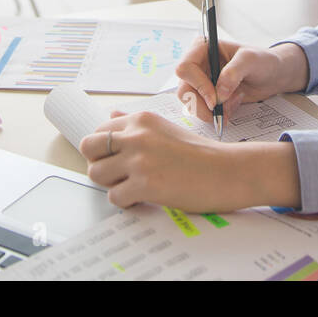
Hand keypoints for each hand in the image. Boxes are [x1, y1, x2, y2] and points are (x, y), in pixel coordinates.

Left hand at [79, 109, 240, 211]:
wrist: (228, 171)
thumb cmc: (201, 154)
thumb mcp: (165, 129)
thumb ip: (136, 125)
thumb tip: (110, 114)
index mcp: (142, 119)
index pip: (99, 130)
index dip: (104, 149)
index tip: (117, 159)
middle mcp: (137, 135)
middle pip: (89, 148)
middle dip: (99, 163)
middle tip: (119, 174)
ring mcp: (140, 160)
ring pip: (97, 174)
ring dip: (111, 184)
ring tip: (134, 186)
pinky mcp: (145, 184)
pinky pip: (114, 196)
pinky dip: (126, 201)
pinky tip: (144, 197)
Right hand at [173, 37, 304, 124]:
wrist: (273, 75)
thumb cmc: (262, 60)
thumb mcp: (250, 60)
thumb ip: (233, 72)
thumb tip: (218, 93)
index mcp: (203, 48)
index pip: (185, 68)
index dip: (197, 85)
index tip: (214, 98)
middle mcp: (198, 65)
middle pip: (184, 90)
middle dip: (202, 105)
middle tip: (220, 111)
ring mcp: (202, 82)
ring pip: (191, 103)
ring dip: (213, 110)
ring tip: (234, 101)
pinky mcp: (208, 97)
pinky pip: (204, 111)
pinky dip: (219, 113)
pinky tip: (234, 103)